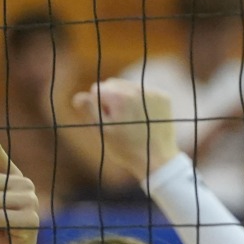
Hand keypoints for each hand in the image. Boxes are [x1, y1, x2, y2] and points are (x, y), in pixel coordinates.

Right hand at [68, 79, 183, 182]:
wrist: (158, 160)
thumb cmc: (126, 148)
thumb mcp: (102, 131)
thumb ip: (88, 110)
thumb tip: (79, 96)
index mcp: (119, 96)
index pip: (96, 89)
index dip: (99, 106)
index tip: (109, 121)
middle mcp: (137, 89)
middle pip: (113, 84)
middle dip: (112, 99)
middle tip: (120, 121)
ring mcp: (153, 92)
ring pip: (128, 87)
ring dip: (126, 98)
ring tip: (132, 121)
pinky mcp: (164, 97)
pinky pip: (145, 92)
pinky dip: (142, 101)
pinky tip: (144, 118)